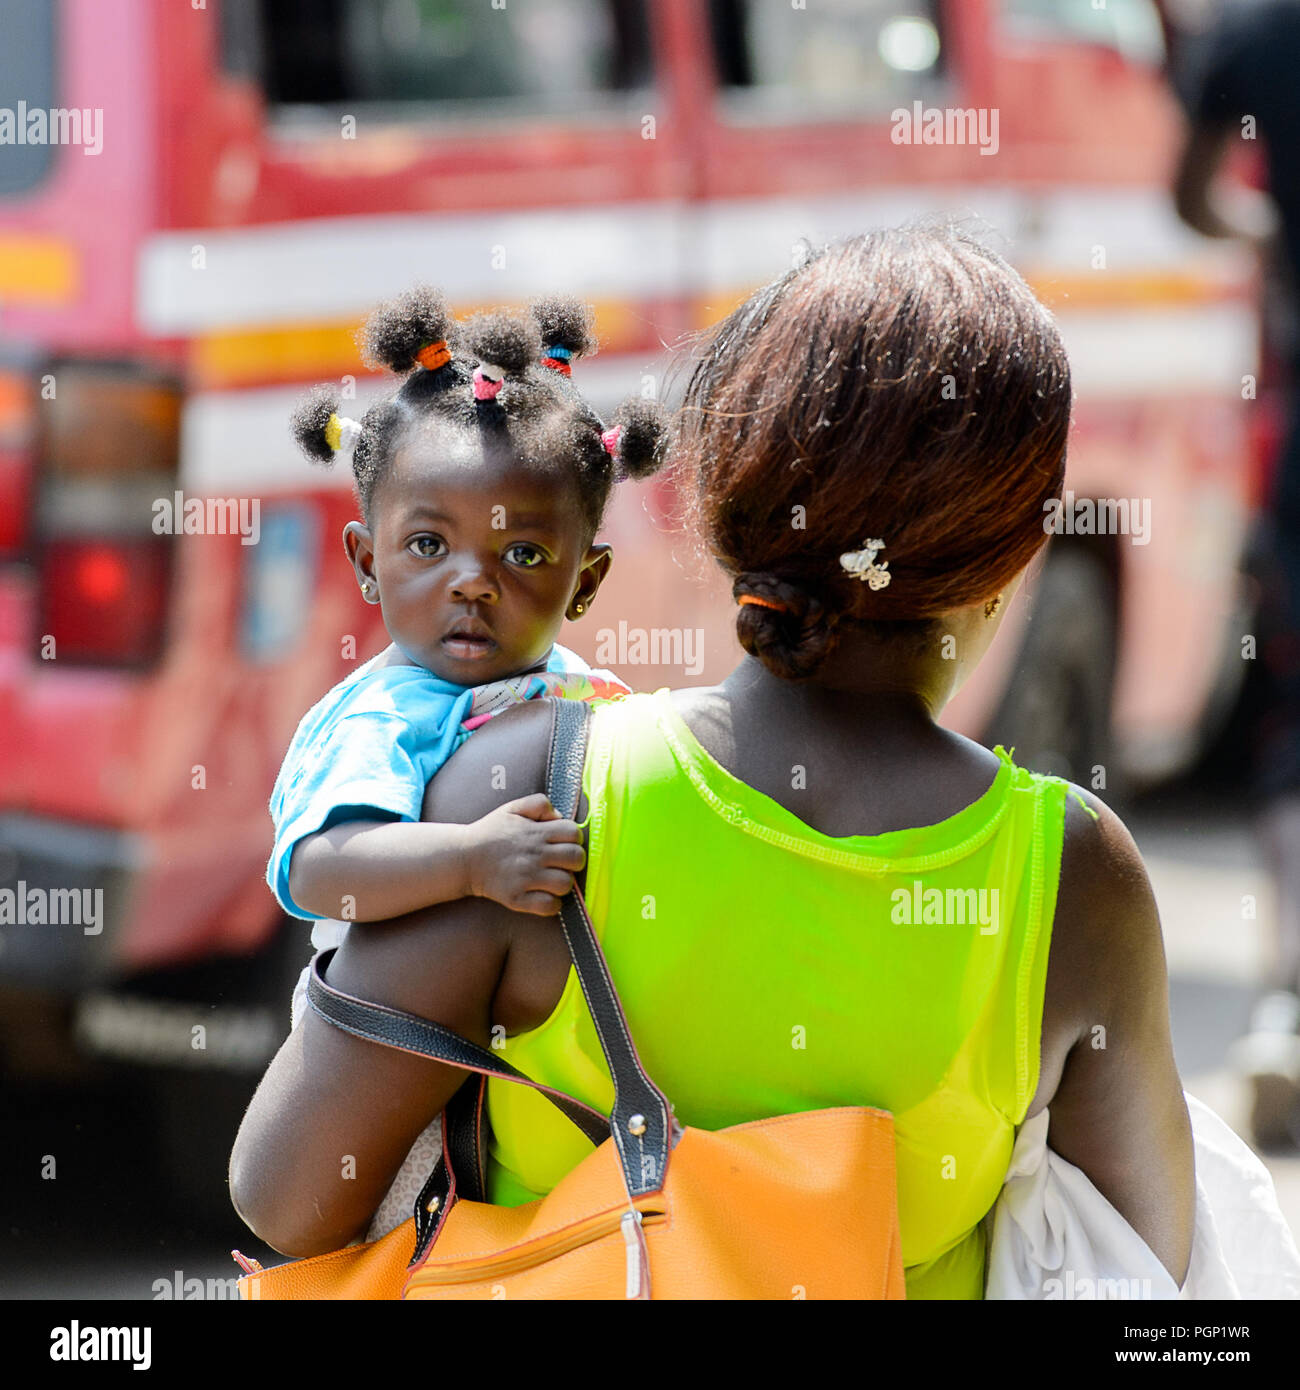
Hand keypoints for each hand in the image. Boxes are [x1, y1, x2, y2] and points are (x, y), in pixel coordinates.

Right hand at [463, 794, 585, 915]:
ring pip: (565, 884)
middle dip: (573, 861)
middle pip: (576, 859)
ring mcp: (526, 877)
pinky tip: (543, 896)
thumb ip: (539, 803)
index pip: (574, 833)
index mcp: (536, 832)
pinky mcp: (517, 898)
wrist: (463, 858)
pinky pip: (549, 906)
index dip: (573, 838)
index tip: (563, 844)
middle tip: (561, 863)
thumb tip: (559, 816)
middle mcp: (533, 854)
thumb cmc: (491, 833)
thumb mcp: (513, 808)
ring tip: (551, 880)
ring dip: (563, 883)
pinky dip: (551, 904)